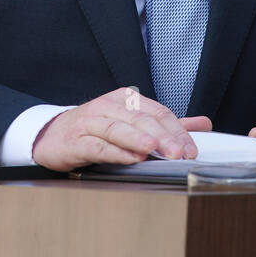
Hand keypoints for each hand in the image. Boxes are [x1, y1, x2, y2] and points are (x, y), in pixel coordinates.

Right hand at [31, 87, 212, 171]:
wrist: (52, 135)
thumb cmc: (95, 129)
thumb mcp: (133, 122)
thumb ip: (167, 124)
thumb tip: (203, 124)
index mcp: (126, 99)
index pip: (158, 112)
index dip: (177, 131)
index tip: (191, 149)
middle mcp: (109, 106)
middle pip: (141, 119)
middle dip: (163, 136)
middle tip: (180, 152)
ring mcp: (91, 122)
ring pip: (119, 128)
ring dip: (138, 138)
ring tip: (154, 148)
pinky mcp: (76, 140)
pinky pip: (97, 145)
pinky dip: (114, 151)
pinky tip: (129, 157)